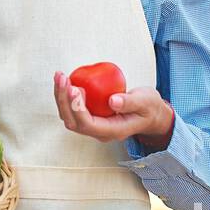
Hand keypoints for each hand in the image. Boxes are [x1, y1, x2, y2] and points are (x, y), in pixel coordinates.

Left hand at [53, 70, 172, 144]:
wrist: (150, 115)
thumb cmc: (149, 108)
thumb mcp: (146, 102)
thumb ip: (130, 102)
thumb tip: (112, 101)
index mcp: (113, 131)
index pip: (88, 124)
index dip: (77, 107)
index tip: (74, 87)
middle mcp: (99, 132)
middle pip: (73, 121)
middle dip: (63, 100)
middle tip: (62, 78)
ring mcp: (93, 126)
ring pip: (69, 116)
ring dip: (61, 97)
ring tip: (60, 76)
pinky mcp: (90, 118)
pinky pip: (72, 109)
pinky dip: (65, 95)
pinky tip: (64, 80)